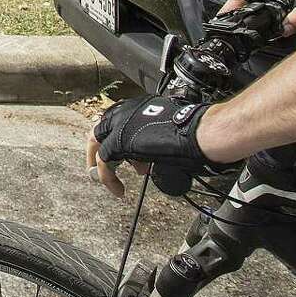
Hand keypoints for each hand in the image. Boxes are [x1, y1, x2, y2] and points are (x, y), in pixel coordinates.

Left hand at [87, 94, 214, 197]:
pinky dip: (108, 179)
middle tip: (107, 166)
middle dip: (100, 148)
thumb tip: (153, 153)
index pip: (118, 120)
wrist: (199, 133)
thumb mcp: (167, 129)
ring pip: (96, 143)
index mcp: (140, 106)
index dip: (120, 139)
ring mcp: (121, 124)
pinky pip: (104, 162)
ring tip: (112, 182)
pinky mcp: (119, 142)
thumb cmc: (193, 132)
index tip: (130, 157)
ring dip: (100, 164)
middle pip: (100, 128)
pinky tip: (118, 190)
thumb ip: (153, 137)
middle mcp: (127, 111)